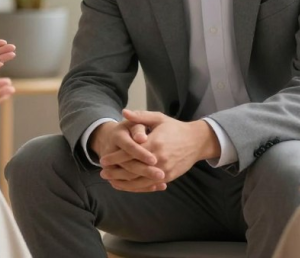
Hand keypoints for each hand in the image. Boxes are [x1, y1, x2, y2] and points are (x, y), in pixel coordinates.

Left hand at [99, 110, 217, 189]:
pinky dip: (136, 187)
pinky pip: (149, 185)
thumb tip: (123, 112)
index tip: (103, 159)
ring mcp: (164, 170)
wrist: (196, 141)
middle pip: (132, 169)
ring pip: (140, 181)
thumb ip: (140, 117)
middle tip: (103, 172)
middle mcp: (159, 159)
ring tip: (111, 181)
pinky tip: (127, 186)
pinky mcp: (168, 177)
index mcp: (154, 143)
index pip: (130, 153)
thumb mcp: (158, 118)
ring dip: (123, 183)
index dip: (115, 157)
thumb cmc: (175, 128)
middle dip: (116, 172)